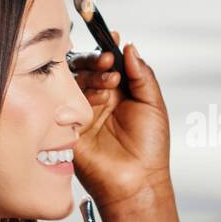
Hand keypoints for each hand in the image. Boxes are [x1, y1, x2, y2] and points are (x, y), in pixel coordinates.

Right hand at [69, 33, 171, 208]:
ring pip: (77, 80)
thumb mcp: (154, 105)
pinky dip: (83, 93)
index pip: (109, 63)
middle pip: (88, 67)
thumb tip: (129, 48)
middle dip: (98, 59)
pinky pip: (66, 100)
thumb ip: (142, 75)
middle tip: (109, 62)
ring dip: (94, 75)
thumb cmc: (150, 150)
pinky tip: (99, 98)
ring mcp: (83, 111)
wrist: (137, 182)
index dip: (109, 49)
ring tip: (111, 83)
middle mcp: (99, 100)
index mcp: (120, 93)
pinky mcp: (69, 125)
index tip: (113, 39)